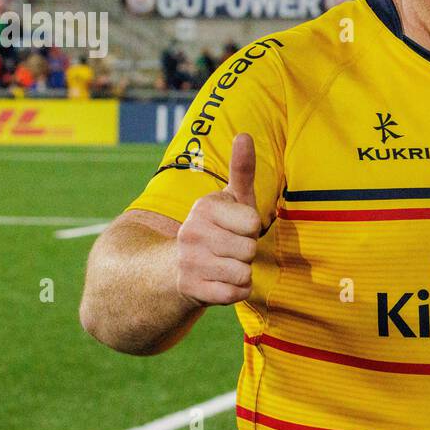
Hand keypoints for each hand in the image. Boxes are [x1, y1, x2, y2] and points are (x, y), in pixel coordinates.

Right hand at [175, 133, 262, 306]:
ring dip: (242, 273)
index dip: (251, 230)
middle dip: (247, 252)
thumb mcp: (230, 199)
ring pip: (244, 273)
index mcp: (203, 207)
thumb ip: (241, 170)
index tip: (236, 228)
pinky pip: (235, 294)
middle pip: (250, 250)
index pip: (253, 224)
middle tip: (229, 249)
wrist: (176, 267)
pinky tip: (221, 282)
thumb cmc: (219, 228)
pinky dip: (236, 291)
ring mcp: (188, 262)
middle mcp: (190, 232)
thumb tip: (244, 135)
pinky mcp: (190, 289)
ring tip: (224, 264)